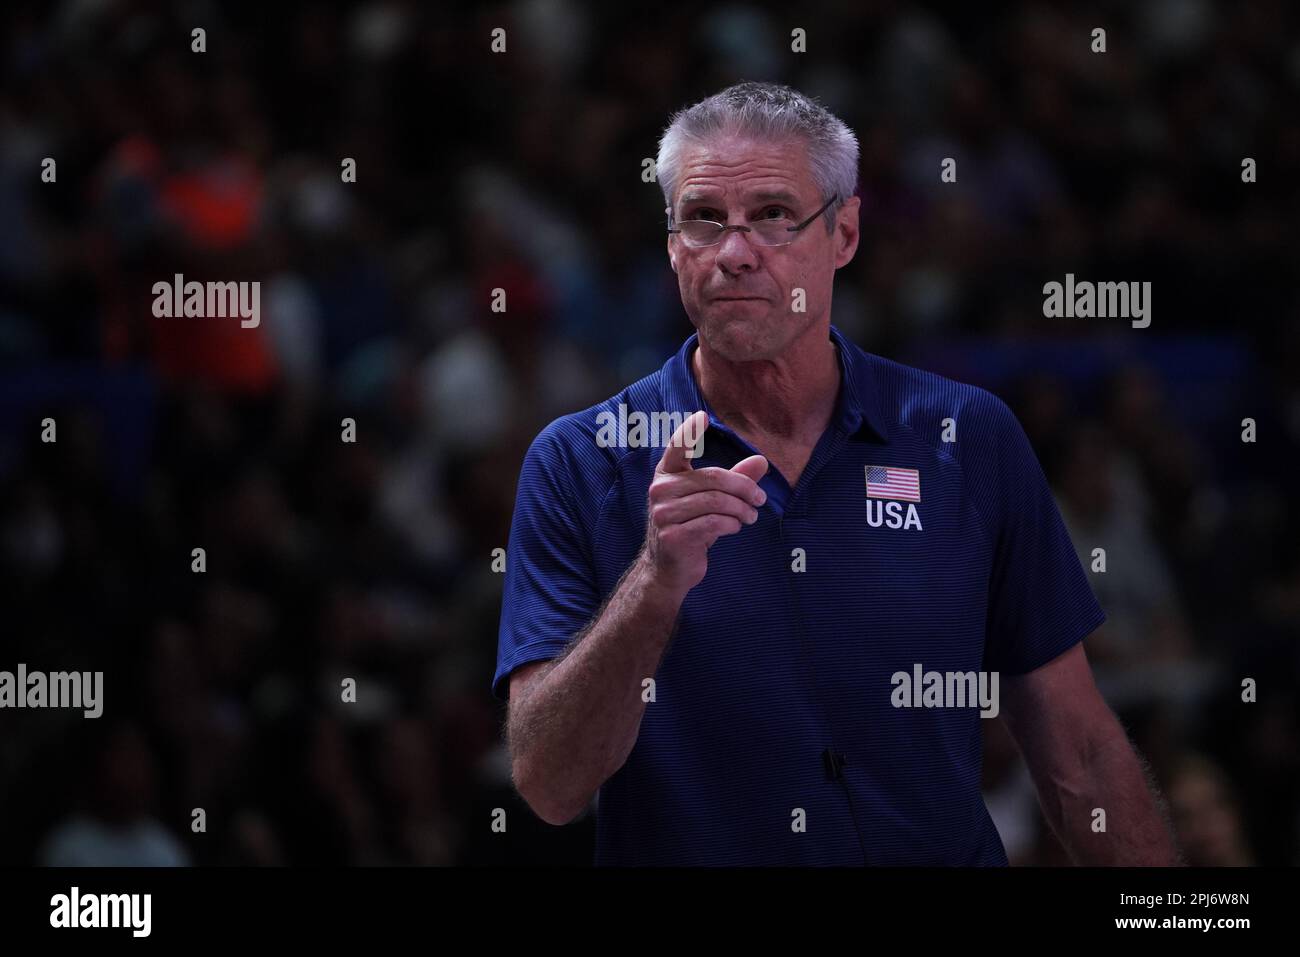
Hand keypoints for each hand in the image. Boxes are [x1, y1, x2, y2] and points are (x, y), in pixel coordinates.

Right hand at [639, 410, 767, 593]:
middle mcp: (659, 490)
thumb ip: (735, 479)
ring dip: (742, 510)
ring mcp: (663, 514)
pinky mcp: (673, 537)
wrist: (669, 569)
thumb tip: (761, 461)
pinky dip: (732, 524)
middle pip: (713, 478)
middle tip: (760, 499)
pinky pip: (713, 523)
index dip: (689, 431)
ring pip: (716, 502)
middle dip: (744, 488)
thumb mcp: (713, 500)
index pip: (676, 447)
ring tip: (751, 516)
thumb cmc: (692, 527)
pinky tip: (735, 527)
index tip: (703, 416)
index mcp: (666, 475)